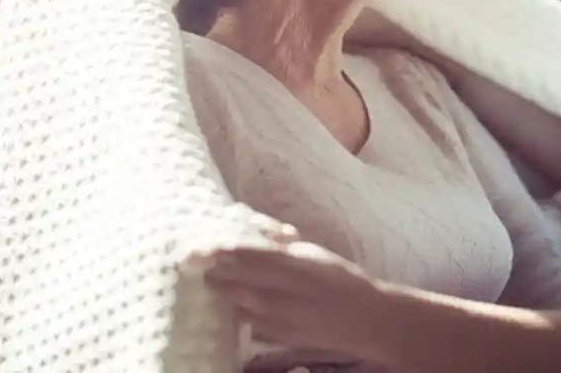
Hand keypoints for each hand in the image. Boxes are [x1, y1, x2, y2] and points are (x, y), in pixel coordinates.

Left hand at [192, 239, 394, 362]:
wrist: (365, 320)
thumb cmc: (341, 280)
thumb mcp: (314, 253)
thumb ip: (281, 243)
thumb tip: (250, 223)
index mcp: (295, 268)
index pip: (252, 256)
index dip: (225, 250)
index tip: (205, 244)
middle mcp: (285, 295)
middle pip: (238, 283)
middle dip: (215, 274)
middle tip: (195, 263)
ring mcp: (280, 320)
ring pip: (239, 307)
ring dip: (222, 294)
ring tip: (210, 282)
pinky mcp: (279, 338)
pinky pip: (249, 325)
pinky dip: (238, 312)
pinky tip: (231, 305)